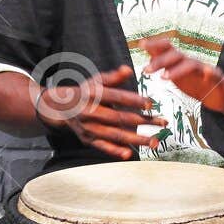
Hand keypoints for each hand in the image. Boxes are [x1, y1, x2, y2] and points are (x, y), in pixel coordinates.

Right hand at [34, 64, 157, 160]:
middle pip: (120, 118)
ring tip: (155, 142)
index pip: (116, 97)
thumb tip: (128, 69)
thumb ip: (113, 77)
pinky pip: (103, 147)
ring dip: (136, 139)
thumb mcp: (96, 81)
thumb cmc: (85, 93)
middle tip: (163, 123)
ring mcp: (89, 127)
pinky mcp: (88, 139)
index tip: (151, 103)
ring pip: (115, 135)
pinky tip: (130, 154)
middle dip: (143, 121)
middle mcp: (90, 112)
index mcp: (93, 95)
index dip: (133, 100)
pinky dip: (115, 151)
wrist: (61, 108)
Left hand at [140, 35, 223, 111]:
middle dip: (160, 61)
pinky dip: (210, 72)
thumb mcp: (178, 75)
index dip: (155, 45)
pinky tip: (207, 72)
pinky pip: (214, 73)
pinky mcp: (217, 79)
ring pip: (190, 65)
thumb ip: (166, 66)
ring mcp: (204, 70)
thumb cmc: (197, 85)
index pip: (167, 48)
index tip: (141, 44)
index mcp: (181, 62)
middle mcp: (191, 62)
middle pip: (175, 55)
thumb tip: (149, 57)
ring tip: (164, 78)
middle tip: (146, 70)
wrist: (222, 96)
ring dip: (177, 70)